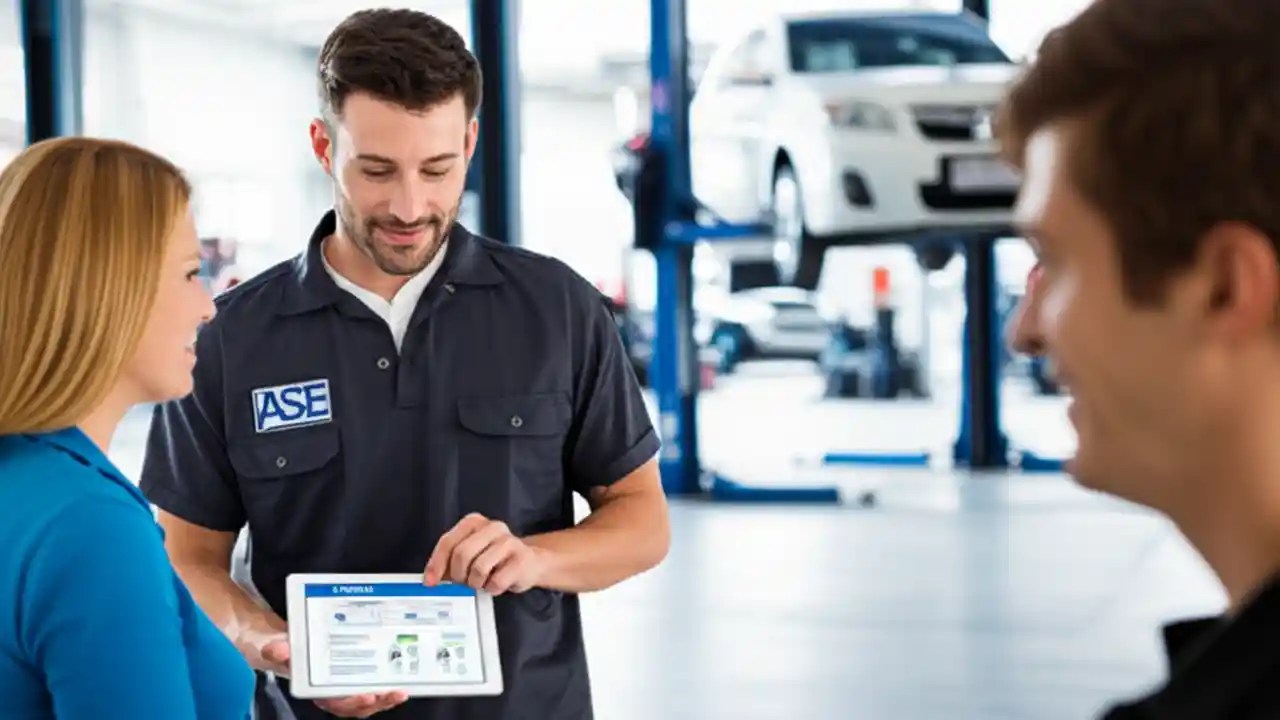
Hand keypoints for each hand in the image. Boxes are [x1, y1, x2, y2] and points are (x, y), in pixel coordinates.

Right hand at [256, 637, 407, 716]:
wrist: (297, 648)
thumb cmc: (292, 653)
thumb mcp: (282, 649)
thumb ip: (280, 650)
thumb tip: (276, 649)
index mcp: (317, 691)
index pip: (335, 702)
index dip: (351, 702)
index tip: (365, 696)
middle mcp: (335, 694)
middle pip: (357, 705)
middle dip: (374, 702)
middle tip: (390, 694)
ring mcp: (350, 689)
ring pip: (370, 700)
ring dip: (386, 699)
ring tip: (400, 693)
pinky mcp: (360, 682)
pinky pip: (376, 689)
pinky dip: (388, 689)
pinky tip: (402, 683)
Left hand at [425, 513, 545, 594]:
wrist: (530, 563)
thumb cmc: (494, 560)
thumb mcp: (470, 554)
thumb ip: (450, 562)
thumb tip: (431, 578)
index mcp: (474, 522)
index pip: (448, 542)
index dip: (436, 563)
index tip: (430, 581)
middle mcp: (493, 527)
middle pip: (462, 554)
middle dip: (458, 575)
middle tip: (462, 582)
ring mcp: (509, 542)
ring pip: (479, 568)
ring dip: (476, 583)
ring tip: (481, 582)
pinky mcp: (522, 559)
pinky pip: (496, 581)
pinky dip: (492, 588)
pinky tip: (495, 584)